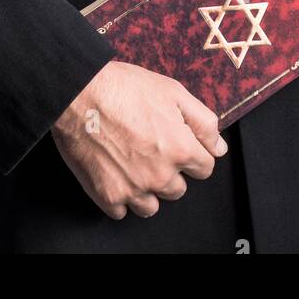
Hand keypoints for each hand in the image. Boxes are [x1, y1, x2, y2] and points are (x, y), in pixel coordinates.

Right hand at [50, 60, 228, 219]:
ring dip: (146, 189)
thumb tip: (220, 148)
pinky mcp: (108, 196)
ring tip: (130, 162)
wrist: (79, 93)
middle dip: (168, 171)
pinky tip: (113, 172)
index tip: (177, 144)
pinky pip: (122, 211)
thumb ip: (203, 122)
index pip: (204, 169)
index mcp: (180, 150)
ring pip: (151, 206)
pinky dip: (120, 196)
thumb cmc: (125, 87)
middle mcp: (160, 175)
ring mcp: (134, 189)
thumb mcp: (173, 91)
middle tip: (148, 147)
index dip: (192, 154)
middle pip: (178, 190)